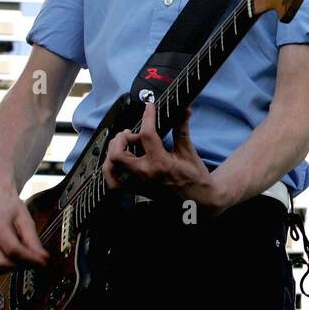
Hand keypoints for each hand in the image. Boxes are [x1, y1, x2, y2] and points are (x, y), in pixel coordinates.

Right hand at [0, 189, 49, 275]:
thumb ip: (33, 240)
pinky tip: (11, 254)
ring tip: (23, 256)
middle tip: (34, 260)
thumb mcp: (25, 219)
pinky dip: (4, 265)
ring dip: (11, 268)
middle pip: (0, 265)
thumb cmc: (10, 207)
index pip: (13, 251)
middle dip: (20, 266)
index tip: (44, 263)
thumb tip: (43, 259)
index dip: (30, 259)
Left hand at [101, 101, 225, 215]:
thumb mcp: (188, 152)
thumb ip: (182, 130)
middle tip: (131, 134)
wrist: (197, 201)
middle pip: (118, 154)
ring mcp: (138, 184)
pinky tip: (118, 162)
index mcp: (161, 163)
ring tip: (122, 146)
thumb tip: (184, 110)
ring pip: (111, 168)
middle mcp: (146, 174)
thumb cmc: (194, 178)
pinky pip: (113, 182)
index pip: (147, 135)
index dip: (148, 116)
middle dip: (121, 139)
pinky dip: (111, 170)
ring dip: (112, 153)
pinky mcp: (136, 190)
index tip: (149, 107)